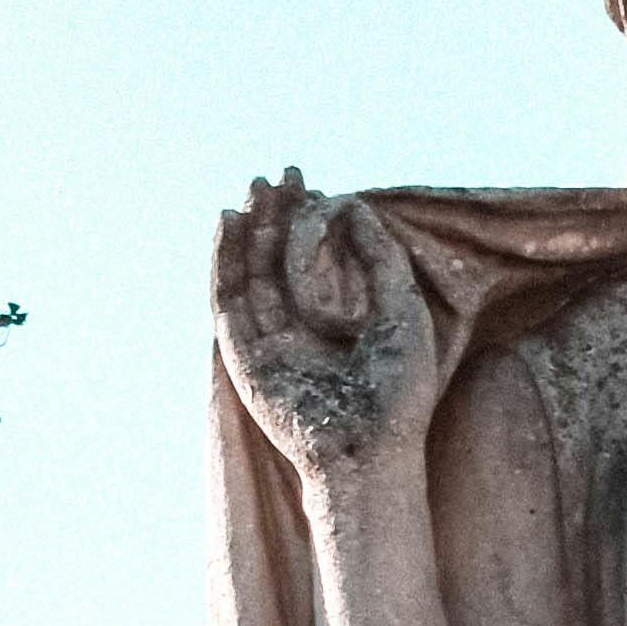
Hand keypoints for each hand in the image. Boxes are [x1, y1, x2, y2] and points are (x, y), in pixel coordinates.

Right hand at [215, 175, 440, 483]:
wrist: (369, 450)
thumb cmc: (398, 392)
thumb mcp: (401, 310)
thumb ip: (380, 259)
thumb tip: (353, 205)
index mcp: (339, 330)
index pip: (316, 267)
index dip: (309, 226)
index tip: (312, 187)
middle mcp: (301, 336)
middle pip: (279, 265)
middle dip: (277, 219)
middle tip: (279, 175)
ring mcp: (269, 347)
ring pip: (250, 276)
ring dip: (248, 231)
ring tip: (252, 188)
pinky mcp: (244, 359)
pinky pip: (228, 301)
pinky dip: (224, 261)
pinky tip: (229, 223)